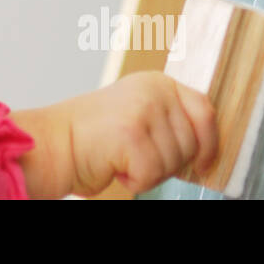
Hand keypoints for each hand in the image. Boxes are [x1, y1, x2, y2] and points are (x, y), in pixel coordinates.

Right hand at [9, 71, 217, 198]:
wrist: (54, 143)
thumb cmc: (93, 138)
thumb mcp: (140, 114)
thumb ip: (170, 119)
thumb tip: (207, 149)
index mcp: (158, 82)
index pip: (204, 111)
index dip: (209, 142)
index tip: (203, 163)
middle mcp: (154, 90)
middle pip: (192, 143)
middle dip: (168, 163)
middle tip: (136, 157)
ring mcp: (143, 109)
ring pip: (173, 163)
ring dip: (149, 172)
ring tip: (121, 158)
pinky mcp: (132, 132)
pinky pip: (152, 173)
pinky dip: (135, 180)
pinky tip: (114, 165)